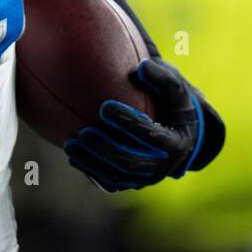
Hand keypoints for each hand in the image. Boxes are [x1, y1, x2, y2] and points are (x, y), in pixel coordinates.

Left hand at [64, 59, 224, 191]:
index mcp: (176, 144)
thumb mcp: (176, 90)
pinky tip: (72, 155)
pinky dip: (91, 171)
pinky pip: (110, 182)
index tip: (104, 106)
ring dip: (92, 162)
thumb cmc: (174, 105)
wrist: (181, 136)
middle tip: (84, 132)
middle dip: (105, 148)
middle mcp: (162, 167)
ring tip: (70, 144)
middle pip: (130, 161)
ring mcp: (146, 178)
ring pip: (117, 176)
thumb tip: (140, 67)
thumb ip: (162, 78)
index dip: (128, 123)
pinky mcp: (132, 183)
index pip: (151, 136)